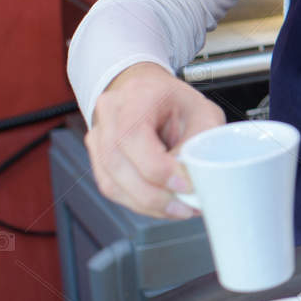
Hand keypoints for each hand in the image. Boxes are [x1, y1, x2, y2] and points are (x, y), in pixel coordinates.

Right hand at [85, 62, 224, 219]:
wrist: (149, 91)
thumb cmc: (176, 101)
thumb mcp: (202, 112)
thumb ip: (201, 142)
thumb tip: (197, 178)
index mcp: (137, 95)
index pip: (133, 136)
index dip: (157, 168)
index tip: (185, 185)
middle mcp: (110, 114)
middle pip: (117, 163)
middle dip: (153, 194)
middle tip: (184, 206)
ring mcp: (98, 136)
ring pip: (111, 182)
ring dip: (146, 203)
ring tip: (178, 209)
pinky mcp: (98, 157)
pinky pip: (112, 187)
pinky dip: (137, 202)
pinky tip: (160, 205)